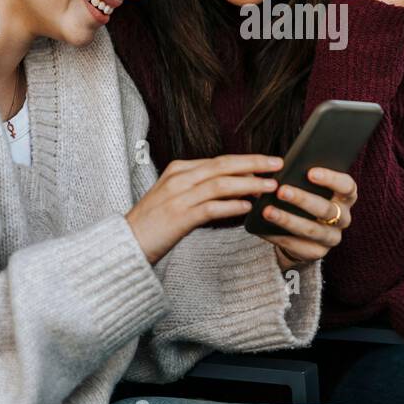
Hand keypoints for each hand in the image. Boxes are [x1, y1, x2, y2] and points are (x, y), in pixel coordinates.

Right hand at [126, 154, 281, 264]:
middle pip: (224, 165)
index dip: (247, 160)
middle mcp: (179, 178)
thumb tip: (240, 187)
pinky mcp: (179, 217)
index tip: (269, 162)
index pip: (220, 160)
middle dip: (254, 164)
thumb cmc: (155, 223)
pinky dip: (232, 206)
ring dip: (249, 184)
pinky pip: (211, 208)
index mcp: (179, 169)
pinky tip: (248, 208)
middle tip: (278, 164)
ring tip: (270, 187)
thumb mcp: (178, 197)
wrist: (126, 243)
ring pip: (221, 184)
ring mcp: (178, 196)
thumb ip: (204, 188)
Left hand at [260, 167, 356, 271]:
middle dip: (302, 199)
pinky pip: (298, 245)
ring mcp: (333, 237)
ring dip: (288, 220)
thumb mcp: (308, 185)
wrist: (305, 231)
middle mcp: (344, 217)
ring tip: (268, 211)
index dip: (330, 179)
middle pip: (326, 209)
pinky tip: (264, 229)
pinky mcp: (319, 252)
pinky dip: (279, 236)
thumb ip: (299, 176)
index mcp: (346, 196)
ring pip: (311, 229)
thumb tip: (274, 169)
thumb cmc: (307, 197)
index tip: (310, 173)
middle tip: (281, 190)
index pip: (346, 185)